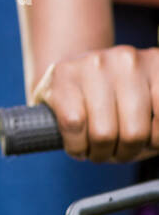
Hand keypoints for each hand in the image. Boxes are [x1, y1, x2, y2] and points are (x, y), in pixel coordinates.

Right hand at [32, 45, 158, 161]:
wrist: (75, 74)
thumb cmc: (116, 100)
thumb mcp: (147, 105)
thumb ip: (157, 124)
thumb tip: (155, 144)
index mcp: (156, 64)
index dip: (154, 141)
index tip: (145, 142)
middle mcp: (127, 60)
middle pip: (133, 133)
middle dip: (126, 153)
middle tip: (119, 152)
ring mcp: (94, 64)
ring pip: (103, 133)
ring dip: (101, 154)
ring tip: (98, 150)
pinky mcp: (65, 74)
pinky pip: (74, 125)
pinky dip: (77, 146)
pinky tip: (80, 144)